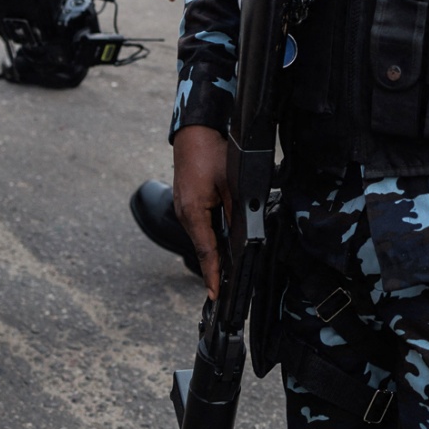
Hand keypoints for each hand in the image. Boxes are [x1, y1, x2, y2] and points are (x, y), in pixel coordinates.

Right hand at [172, 125, 229, 299]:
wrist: (194, 134)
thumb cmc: (211, 154)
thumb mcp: (230, 184)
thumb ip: (236, 210)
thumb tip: (244, 233)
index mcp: (193, 212)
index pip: (206, 250)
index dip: (212, 273)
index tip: (215, 294)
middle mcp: (185, 214)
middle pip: (203, 248)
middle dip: (214, 268)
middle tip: (225, 290)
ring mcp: (185, 209)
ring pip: (202, 237)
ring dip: (213, 254)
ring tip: (224, 274)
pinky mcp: (188, 204)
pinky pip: (200, 226)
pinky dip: (210, 238)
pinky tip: (221, 246)